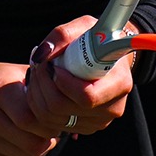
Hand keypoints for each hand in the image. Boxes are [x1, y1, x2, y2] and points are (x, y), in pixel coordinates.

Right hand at [0, 60, 58, 155]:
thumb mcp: (17, 73)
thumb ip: (44, 86)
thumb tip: (74, 104)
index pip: (32, 119)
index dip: (51, 123)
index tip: (58, 118)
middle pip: (32, 144)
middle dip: (49, 141)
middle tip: (53, 131)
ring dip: (39, 150)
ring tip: (40, 135)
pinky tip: (23, 140)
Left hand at [23, 15, 134, 138]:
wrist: (107, 56)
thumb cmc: (97, 39)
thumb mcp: (84, 27)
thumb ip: (62, 35)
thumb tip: (41, 55)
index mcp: (119, 84)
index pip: (86, 96)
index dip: (63, 83)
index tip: (53, 65)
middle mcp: (112, 108)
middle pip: (63, 109)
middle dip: (42, 84)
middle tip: (38, 63)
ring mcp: (97, 122)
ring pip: (52, 119)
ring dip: (36, 94)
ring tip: (37, 72)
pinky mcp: (83, 128)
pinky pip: (50, 124)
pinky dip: (38, 105)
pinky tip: (41, 86)